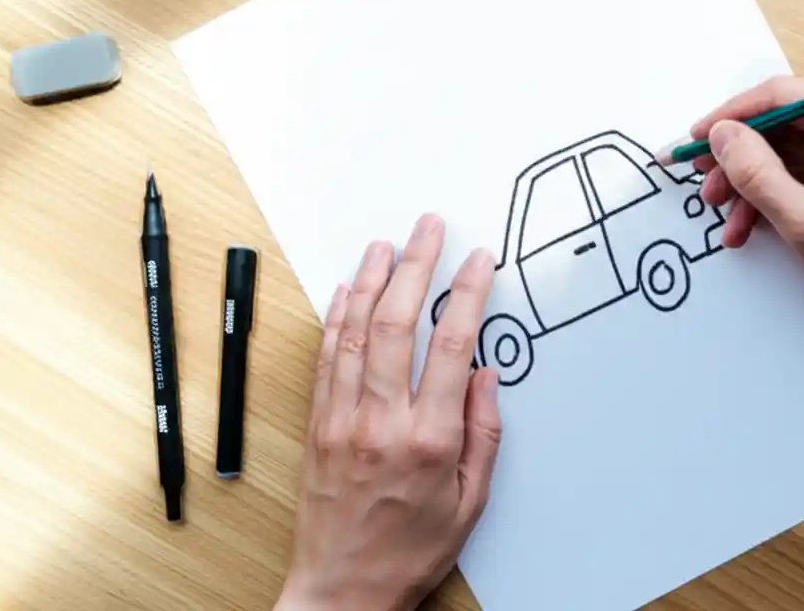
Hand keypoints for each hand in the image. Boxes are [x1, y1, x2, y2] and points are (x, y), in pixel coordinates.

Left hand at [276, 215, 501, 610]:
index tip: (479, 261)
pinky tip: (345, 291)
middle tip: (429, 228)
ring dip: (370, 279)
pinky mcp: (317, 424)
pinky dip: (336, 318)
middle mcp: (381, 420)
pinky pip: (326, 358)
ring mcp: (342, 418)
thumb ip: (483, 434)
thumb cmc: (409, 552)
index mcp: (429, 440)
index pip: (452, 345)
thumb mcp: (470, 503)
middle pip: (397, 322)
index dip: (468, 293)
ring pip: (354, 331)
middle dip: (416, 265)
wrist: (341, 591)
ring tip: (385, 244)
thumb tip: (486, 374)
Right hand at [692, 75, 803, 341]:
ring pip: (798, 147)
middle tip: (709, 188)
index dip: (732, 117)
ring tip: (732, 219)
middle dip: (744, 159)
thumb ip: (757, 174)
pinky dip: (787, 189)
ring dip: (760, 182)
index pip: (785, 96)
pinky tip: (761, 221)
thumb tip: (721, 135)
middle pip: (789, 122)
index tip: (696, 139)